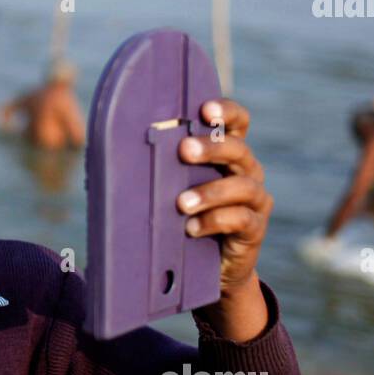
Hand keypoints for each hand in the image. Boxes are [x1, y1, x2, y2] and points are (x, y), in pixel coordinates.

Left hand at [176, 98, 273, 340]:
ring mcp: (255, 200)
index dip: (227, 112)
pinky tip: (192, 228)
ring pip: (241, 186)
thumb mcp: (175, 187)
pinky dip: (214, 221)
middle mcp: (247, 171)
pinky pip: (240, 219)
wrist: (212, 264)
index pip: (237, 123)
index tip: (205, 110)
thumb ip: (163, 167)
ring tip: (181, 203)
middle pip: (238, 150)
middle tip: (184, 150)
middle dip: (211, 148)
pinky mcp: (254, 229)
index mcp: (228, 154)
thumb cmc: (187, 215)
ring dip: (209, 192)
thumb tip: (118, 148)